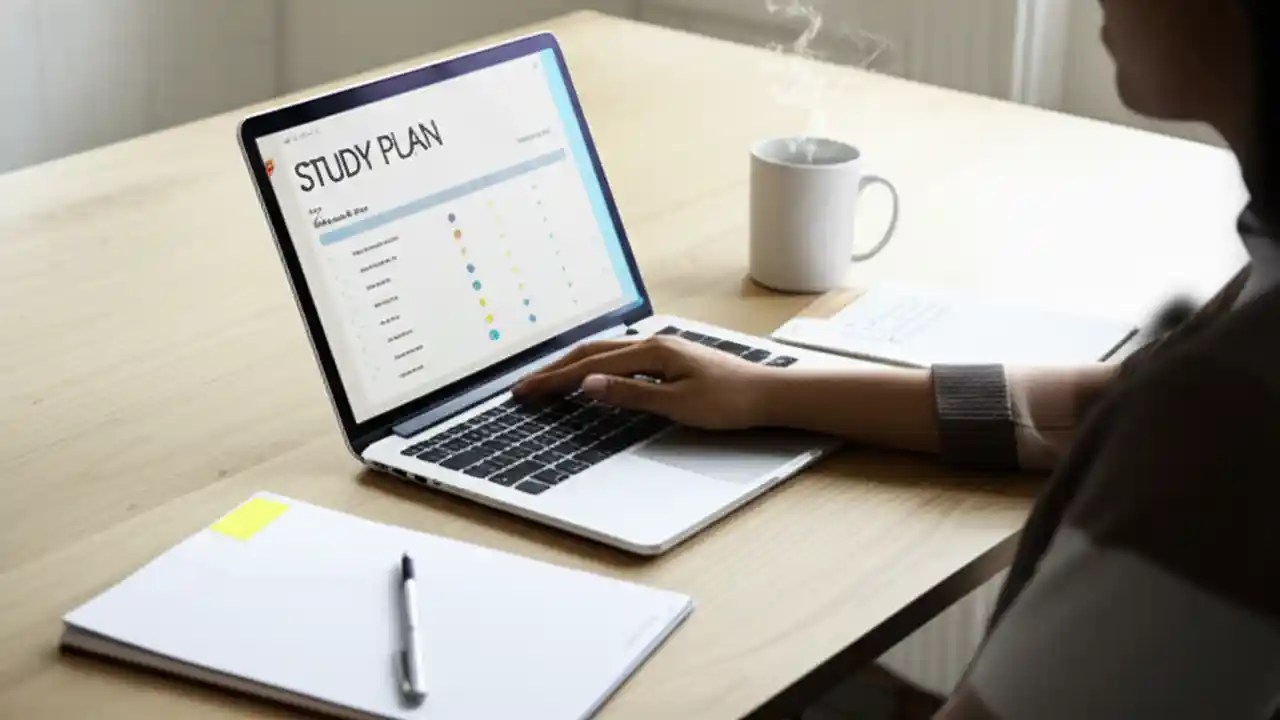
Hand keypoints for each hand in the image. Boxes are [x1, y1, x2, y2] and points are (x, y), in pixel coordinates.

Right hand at [512, 336, 776, 429]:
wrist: (769, 395)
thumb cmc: (730, 402)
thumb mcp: (677, 405)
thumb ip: (630, 394)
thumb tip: (588, 385)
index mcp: (652, 353)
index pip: (591, 367)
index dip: (555, 380)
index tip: (527, 391)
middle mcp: (654, 344)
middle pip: (592, 352)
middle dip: (556, 369)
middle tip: (526, 387)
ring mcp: (662, 349)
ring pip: (605, 352)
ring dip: (574, 364)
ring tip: (549, 379)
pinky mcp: (669, 358)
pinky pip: (621, 357)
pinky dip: (596, 365)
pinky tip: (592, 374)